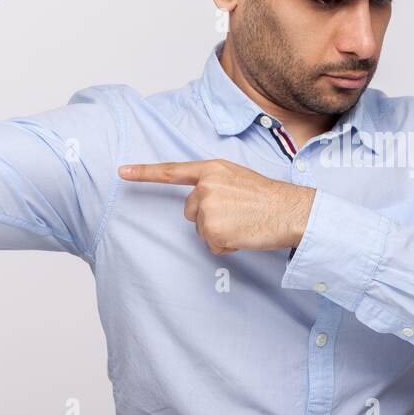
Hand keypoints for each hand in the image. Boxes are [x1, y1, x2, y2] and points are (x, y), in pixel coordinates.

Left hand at [119, 159, 315, 254]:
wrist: (291, 211)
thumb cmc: (269, 197)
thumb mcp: (239, 178)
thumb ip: (215, 184)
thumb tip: (200, 204)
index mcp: (212, 169)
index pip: (172, 171)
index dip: (144, 172)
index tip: (122, 171)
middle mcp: (206, 186)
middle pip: (190, 211)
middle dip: (209, 217)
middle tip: (238, 214)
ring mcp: (208, 209)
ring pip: (202, 230)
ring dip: (221, 232)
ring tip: (244, 223)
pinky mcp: (213, 231)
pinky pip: (213, 245)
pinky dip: (228, 245)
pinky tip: (245, 234)